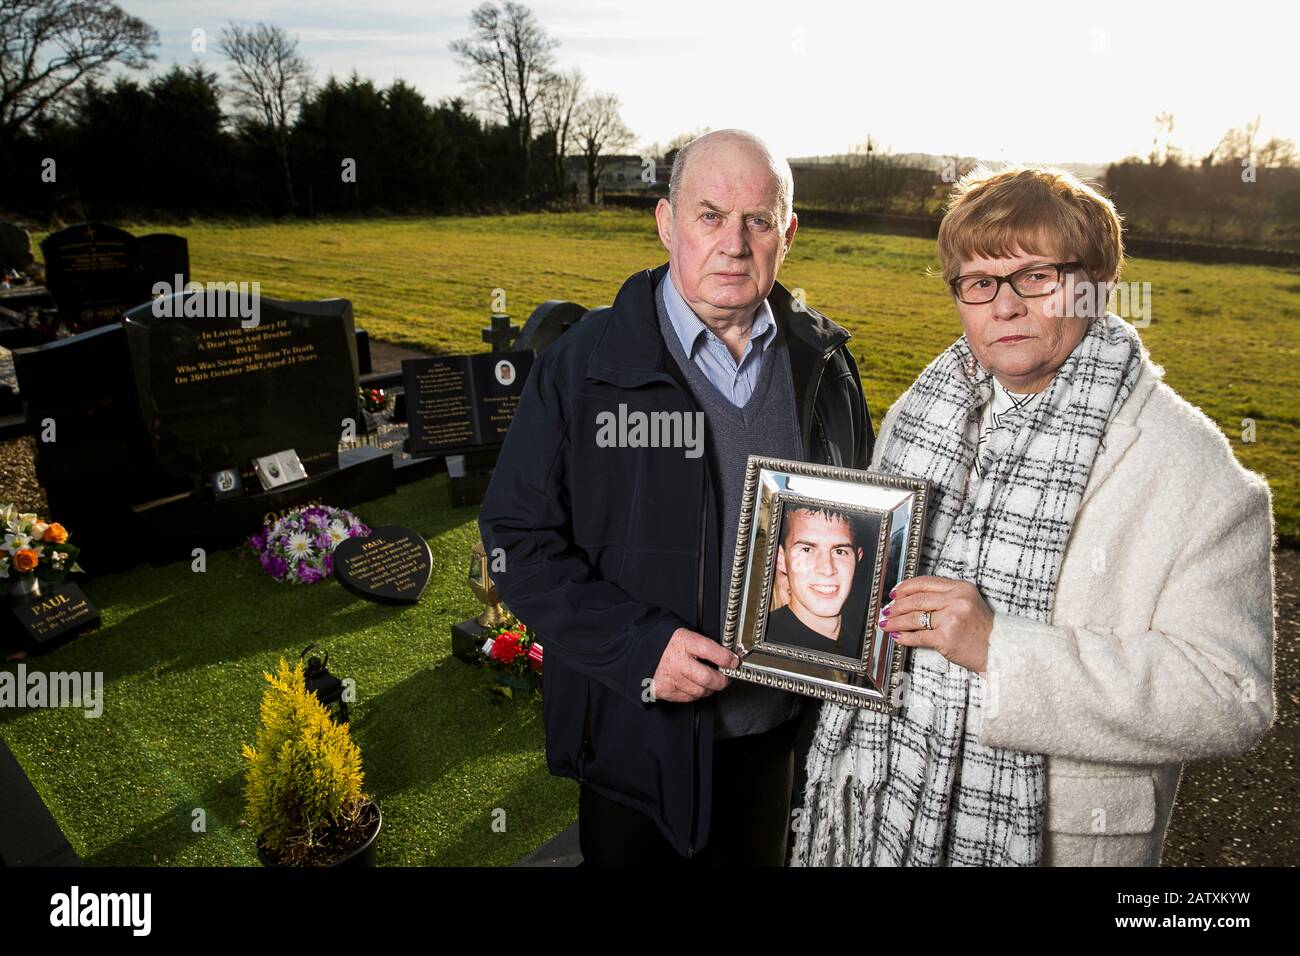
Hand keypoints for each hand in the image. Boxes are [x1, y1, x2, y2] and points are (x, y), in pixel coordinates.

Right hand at [649, 628, 737, 702]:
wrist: (638, 649)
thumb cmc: (664, 641)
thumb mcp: (683, 633)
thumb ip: (703, 643)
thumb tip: (726, 654)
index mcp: (683, 641)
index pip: (711, 651)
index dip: (727, 658)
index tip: (734, 661)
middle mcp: (676, 661)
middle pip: (708, 678)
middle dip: (722, 680)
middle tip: (726, 677)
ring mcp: (670, 678)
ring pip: (700, 691)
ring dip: (709, 688)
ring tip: (709, 681)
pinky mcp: (664, 690)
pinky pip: (688, 698)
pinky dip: (694, 693)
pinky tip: (693, 684)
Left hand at [879, 576, 993, 673]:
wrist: (998, 650)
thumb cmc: (982, 629)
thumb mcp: (968, 603)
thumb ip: (945, 597)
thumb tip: (911, 599)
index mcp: (961, 588)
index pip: (925, 583)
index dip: (906, 587)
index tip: (894, 593)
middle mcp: (956, 601)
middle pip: (916, 600)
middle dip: (896, 606)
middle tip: (886, 611)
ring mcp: (951, 619)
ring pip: (914, 618)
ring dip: (895, 621)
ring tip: (886, 624)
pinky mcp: (946, 638)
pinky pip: (918, 636)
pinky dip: (905, 637)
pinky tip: (898, 637)